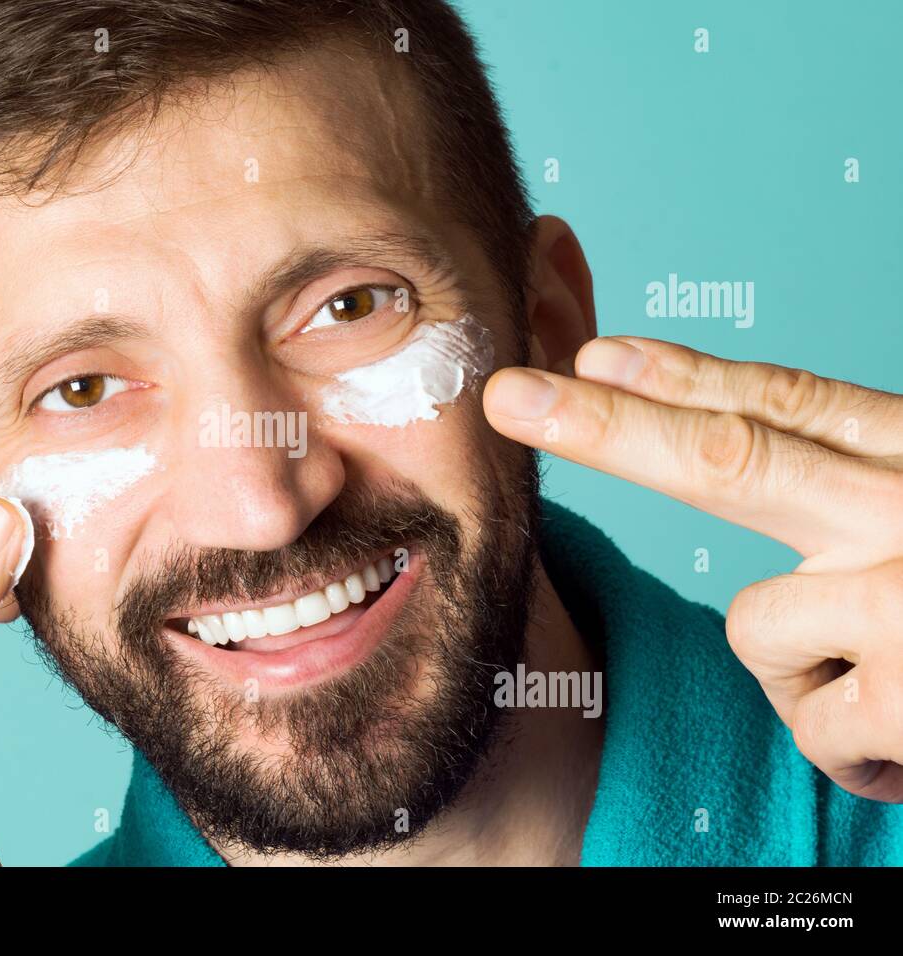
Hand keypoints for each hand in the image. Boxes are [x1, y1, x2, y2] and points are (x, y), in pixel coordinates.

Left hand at [483, 336, 902, 800]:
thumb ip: (862, 496)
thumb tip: (755, 496)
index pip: (791, 405)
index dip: (682, 378)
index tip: (592, 353)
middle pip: (731, 460)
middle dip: (604, 427)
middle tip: (506, 395)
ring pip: (757, 627)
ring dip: (810, 673)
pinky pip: (806, 717)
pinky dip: (851, 743)